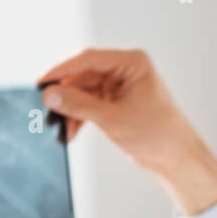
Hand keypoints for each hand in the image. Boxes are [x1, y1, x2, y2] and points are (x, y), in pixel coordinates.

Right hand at [36, 48, 216, 214]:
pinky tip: (70, 132)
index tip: (41, 82)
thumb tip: (50, 94)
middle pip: (83, 75)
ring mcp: (119, 86)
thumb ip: (79, 105)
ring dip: (70, 110)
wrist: (175, 158)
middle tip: (46, 110)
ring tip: (60, 129)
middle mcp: (125, 70)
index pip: (88, 58)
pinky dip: (78, 117)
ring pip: (83, 92)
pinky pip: (88, 104)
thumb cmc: (157, 134)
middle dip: (65, 95)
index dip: (62, 70)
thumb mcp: (112, 119)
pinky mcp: (115, 102)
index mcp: (132, 63)